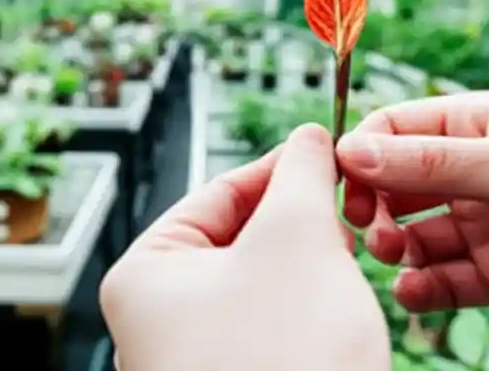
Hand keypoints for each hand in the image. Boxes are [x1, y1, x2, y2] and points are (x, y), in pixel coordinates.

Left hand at [101, 125, 389, 370]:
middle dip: (296, 226)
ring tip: (344, 268)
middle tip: (346, 217)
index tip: (330, 155)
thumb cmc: (285, 361)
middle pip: (235, 239)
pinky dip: (303, 314)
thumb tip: (308, 139)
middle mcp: (154, 321)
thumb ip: (301, 177)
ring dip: (305, 270)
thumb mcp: (298, 241)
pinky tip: (334, 319)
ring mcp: (190, 361)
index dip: (281, 168)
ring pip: (256, 287)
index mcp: (143, 275)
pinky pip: (266, 331)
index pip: (217, 192)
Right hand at [336, 91, 488, 359]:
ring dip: (397, 252)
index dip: (363, 154)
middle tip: (371, 237)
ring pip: (421, 236)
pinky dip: (426, 290)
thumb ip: (439, 163)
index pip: (399, 127)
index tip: (343, 190)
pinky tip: (416, 298)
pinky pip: (452, 281)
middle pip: (400, 184)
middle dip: (374, 208)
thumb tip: (349, 150)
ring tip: (397, 267)